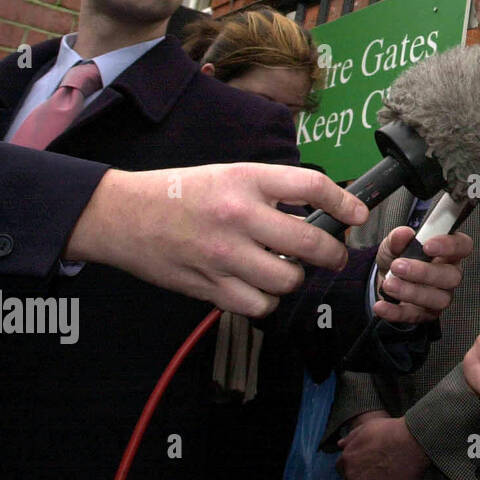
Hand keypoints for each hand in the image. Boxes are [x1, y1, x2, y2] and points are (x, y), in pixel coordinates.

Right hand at [64, 163, 368, 317]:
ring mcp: (224, 255)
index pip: (313, 187)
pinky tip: (259, 286)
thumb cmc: (181, 192)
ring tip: (285, 268)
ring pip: (288, 280)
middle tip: (334, 254)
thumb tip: (321, 209)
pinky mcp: (209, 286)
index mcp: (246, 180)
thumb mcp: (230, 174)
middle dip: (333, 254)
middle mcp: (238, 216)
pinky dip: (266, 300)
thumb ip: (272, 190)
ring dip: (295, 278)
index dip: (345, 203)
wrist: (122, 215)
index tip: (357, 215)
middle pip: (311, 243)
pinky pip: (259, 305)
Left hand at [336, 410, 431, 479]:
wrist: (412, 442)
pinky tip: (390, 478)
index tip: (363, 462)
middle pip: (351, 478)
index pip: (342, 466)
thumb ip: (351, 437)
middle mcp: (352, 474)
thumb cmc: (392, 432)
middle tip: (377, 467)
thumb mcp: (368, 427)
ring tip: (385, 473)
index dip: (353, 463)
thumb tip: (341, 444)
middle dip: (361, 473)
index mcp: (348, 458)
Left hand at [371, 226, 470, 323]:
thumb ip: (398, 238)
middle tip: (398, 266)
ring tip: (389, 284)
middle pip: (451, 276)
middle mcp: (449, 275)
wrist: (384, 280)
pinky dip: (396, 312)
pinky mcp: (426, 314)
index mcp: (448, 252)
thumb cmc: (398, 258)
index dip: (449, 246)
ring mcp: (440, 296)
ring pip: (438, 299)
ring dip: (411, 292)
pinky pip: (415, 315)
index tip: (427, 245)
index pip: (462, 246)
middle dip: (424, 272)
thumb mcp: (394, 244)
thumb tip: (403, 234)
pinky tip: (382, 305)